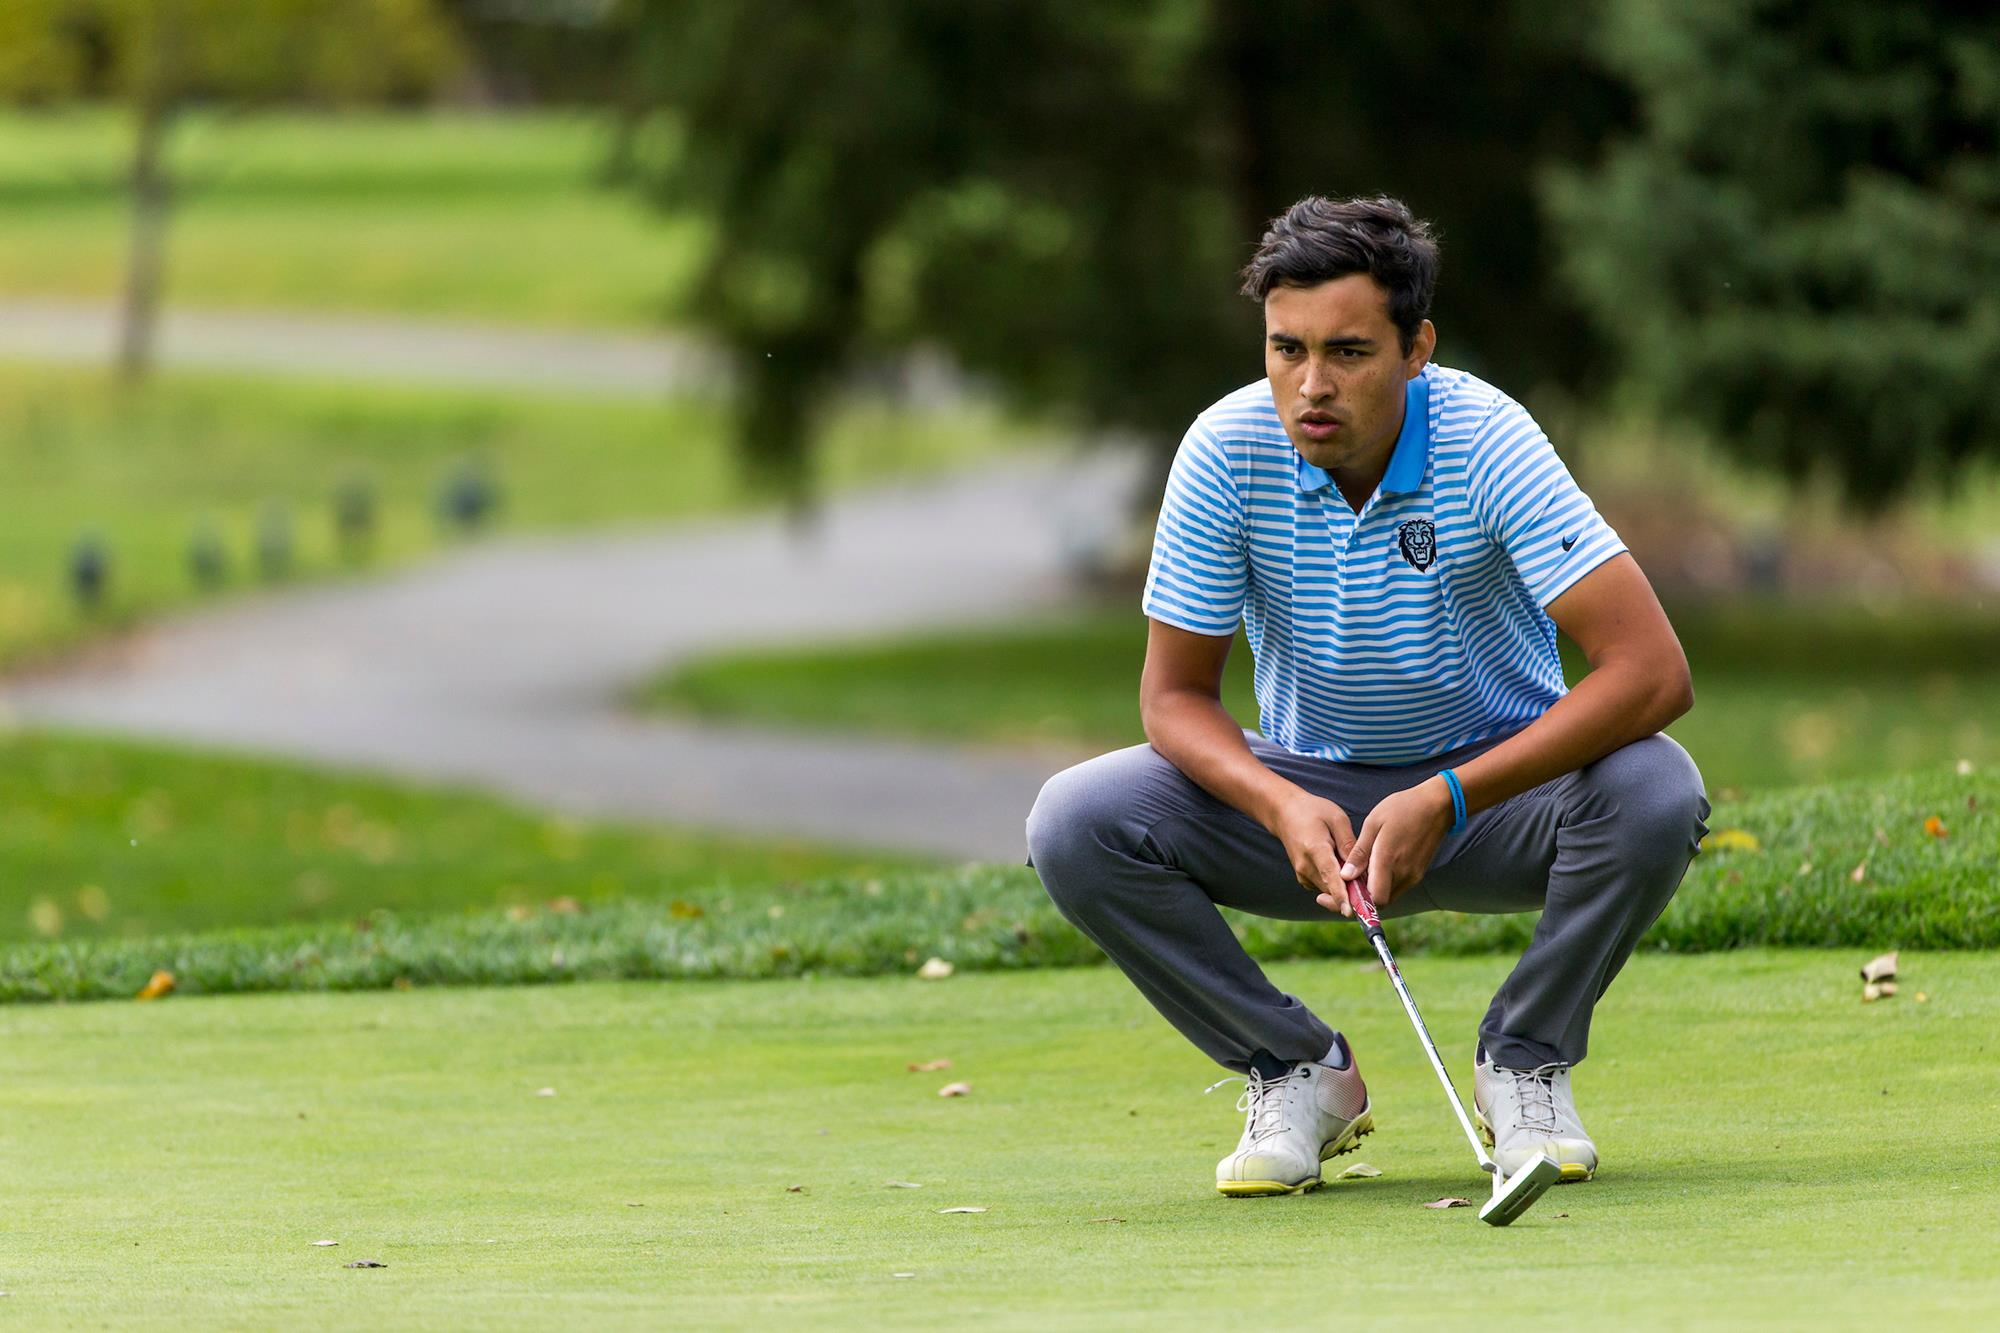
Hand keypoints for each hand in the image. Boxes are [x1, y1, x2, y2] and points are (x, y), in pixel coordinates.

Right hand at [1267, 791, 1356, 902]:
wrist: (1284, 813)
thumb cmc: (1313, 811)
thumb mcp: (1337, 819)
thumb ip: (1349, 844)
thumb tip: (1360, 868)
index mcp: (1315, 849)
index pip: (1330, 876)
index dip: (1341, 895)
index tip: (1349, 912)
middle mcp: (1305, 866)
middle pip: (1333, 888)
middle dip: (1353, 890)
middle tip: (1369, 876)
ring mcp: (1302, 874)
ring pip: (1330, 890)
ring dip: (1345, 884)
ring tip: (1350, 862)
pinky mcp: (1303, 878)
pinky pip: (1325, 886)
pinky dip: (1336, 882)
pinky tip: (1338, 864)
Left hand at [1317, 777, 1454, 916]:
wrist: (1438, 805)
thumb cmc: (1402, 809)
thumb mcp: (1374, 823)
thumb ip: (1360, 853)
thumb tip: (1345, 877)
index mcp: (1388, 860)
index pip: (1375, 900)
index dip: (1357, 901)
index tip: (1340, 891)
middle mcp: (1404, 874)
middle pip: (1380, 902)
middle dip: (1362, 898)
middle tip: (1345, 883)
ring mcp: (1414, 875)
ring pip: (1389, 896)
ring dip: (1373, 891)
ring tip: (1359, 873)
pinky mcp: (1418, 873)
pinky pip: (1397, 887)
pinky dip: (1384, 884)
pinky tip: (1374, 868)